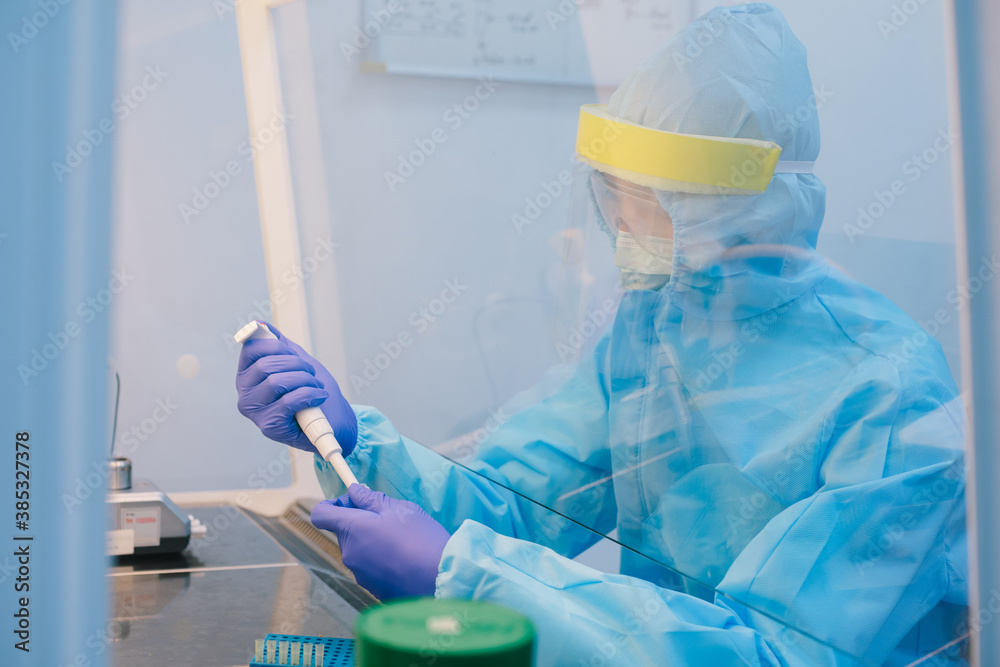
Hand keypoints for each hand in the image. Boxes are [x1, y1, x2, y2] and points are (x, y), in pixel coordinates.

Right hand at [236, 322, 356, 455]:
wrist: (332, 420)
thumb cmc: (312, 390)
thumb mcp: (296, 362)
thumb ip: (278, 344)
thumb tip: (260, 324)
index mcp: (247, 375)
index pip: (252, 349)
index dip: (277, 347)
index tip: (294, 356)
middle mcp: (245, 394)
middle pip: (266, 365)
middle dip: (297, 364)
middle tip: (311, 373)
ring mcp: (256, 413)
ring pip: (276, 382)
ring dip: (305, 380)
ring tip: (316, 387)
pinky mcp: (270, 427)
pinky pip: (289, 401)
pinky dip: (310, 395)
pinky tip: (319, 397)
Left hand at [311, 485, 450, 599]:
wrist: (440, 580)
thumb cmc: (421, 540)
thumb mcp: (400, 509)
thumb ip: (371, 499)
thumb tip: (355, 492)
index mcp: (352, 529)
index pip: (321, 514)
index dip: (332, 504)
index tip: (351, 501)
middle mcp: (349, 553)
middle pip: (343, 531)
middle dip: (360, 522)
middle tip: (388, 518)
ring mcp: (359, 573)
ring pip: (358, 549)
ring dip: (371, 541)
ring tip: (401, 540)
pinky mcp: (372, 588)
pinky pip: (369, 567)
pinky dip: (380, 559)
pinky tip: (403, 558)